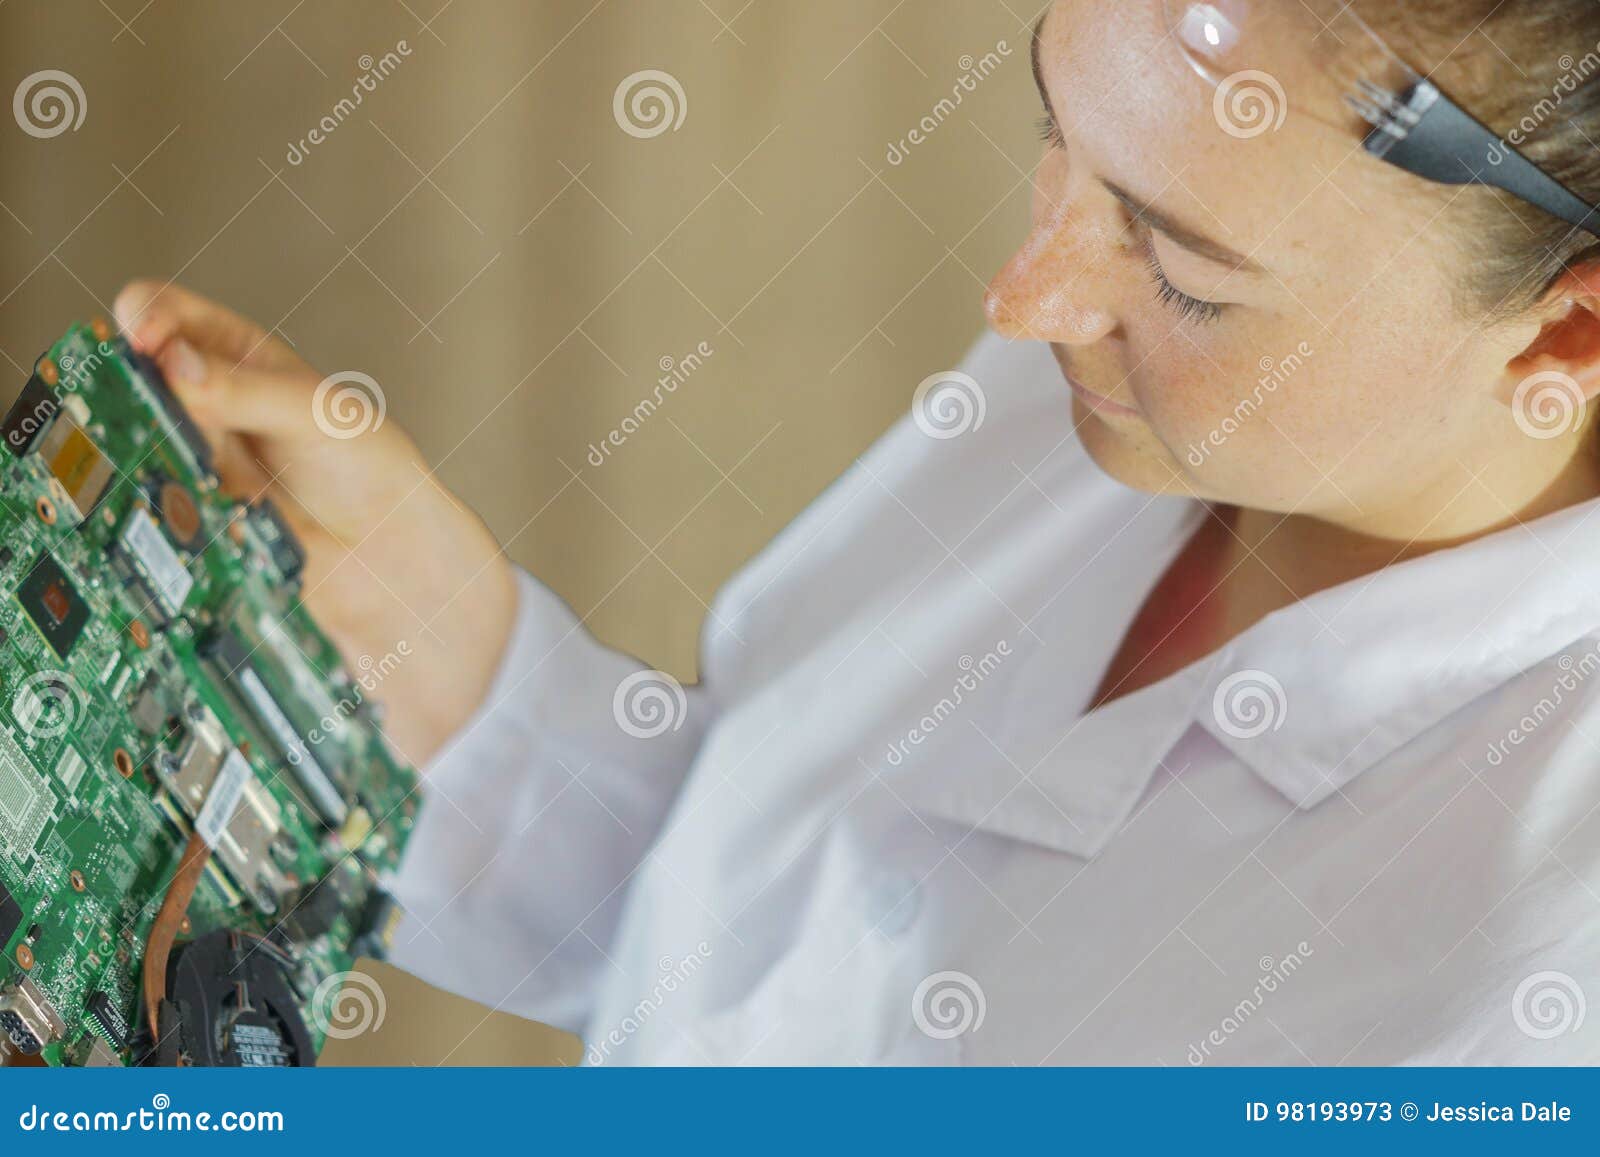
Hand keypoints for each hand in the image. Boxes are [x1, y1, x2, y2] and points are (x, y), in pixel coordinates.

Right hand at [113, 280, 517, 763]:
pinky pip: (149, 498)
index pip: (168, 314)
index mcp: (234, 355)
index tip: (144, 338)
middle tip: (149, 401)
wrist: (389, 554)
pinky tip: (188, 503)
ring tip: (186, 459)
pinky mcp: (186, 512)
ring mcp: (189, 458)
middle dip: (129, 383)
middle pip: (134, 375)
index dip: (146, 315)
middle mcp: (202, 403)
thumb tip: (176, 367)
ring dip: (143, 442)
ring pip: (134, 437)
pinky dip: (155, 496)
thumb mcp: (316, 413)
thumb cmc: (368, 467)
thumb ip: (246, 391)